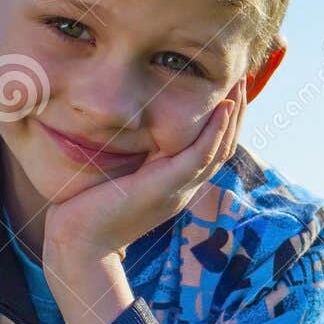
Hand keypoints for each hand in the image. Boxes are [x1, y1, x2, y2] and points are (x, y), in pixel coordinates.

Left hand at [45, 79, 244, 263]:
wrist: (80, 244)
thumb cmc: (89, 212)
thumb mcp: (117, 177)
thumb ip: (131, 159)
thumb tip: (127, 132)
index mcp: (176, 187)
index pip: (211, 151)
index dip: (222, 122)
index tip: (226, 92)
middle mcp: (184, 189)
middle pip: (224, 147)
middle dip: (236, 113)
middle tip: (243, 80)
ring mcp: (180, 190)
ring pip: (220, 149)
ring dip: (233, 116)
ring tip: (239, 86)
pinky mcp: (169, 187)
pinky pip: (202, 155)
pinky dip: (216, 130)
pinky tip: (224, 107)